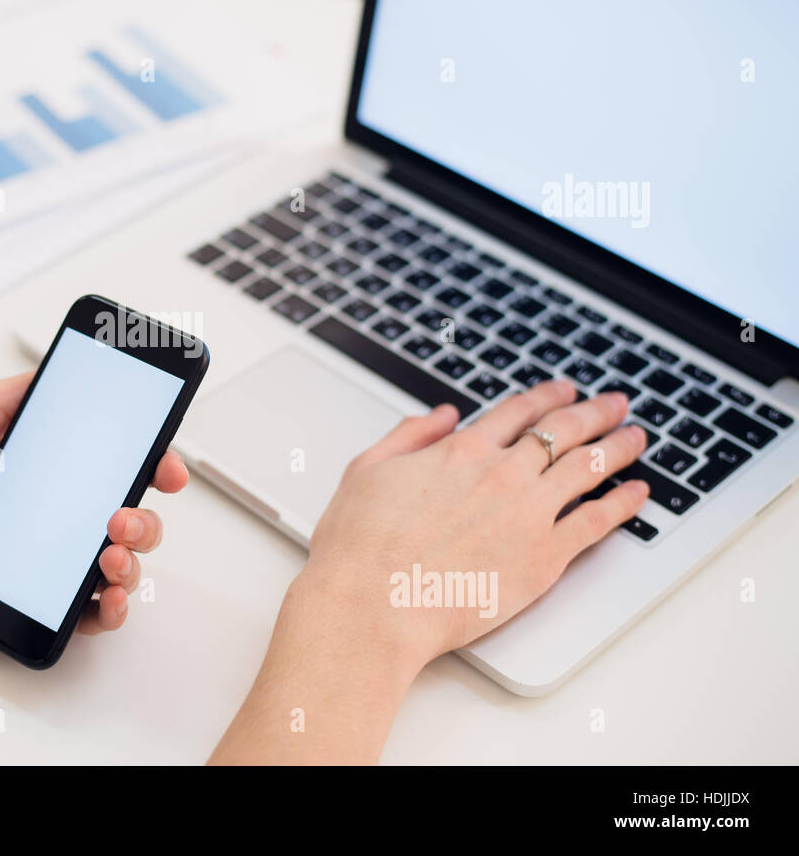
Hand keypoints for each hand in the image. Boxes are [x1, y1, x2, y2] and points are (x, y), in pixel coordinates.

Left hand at [0, 372, 188, 633]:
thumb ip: (26, 389)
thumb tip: (77, 365)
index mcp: (54, 469)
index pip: (123, 467)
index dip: (156, 466)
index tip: (167, 470)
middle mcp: (58, 514)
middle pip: (133, 520)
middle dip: (145, 521)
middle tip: (119, 517)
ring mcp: (47, 559)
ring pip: (120, 568)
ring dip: (134, 565)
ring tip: (108, 557)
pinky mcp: (29, 601)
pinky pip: (87, 615)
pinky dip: (110, 611)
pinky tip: (106, 599)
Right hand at [211, 379, 649, 763]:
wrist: (372, 604)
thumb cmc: (359, 546)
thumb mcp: (367, 470)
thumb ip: (409, 435)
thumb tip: (442, 415)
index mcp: (461, 451)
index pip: (518, 412)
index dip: (546, 397)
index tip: (564, 391)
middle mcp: (502, 473)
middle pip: (563, 431)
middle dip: (595, 413)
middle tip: (616, 404)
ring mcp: (529, 513)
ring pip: (588, 468)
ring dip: (618, 447)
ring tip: (636, 438)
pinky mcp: (545, 557)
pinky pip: (597, 521)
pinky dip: (623, 504)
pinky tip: (637, 494)